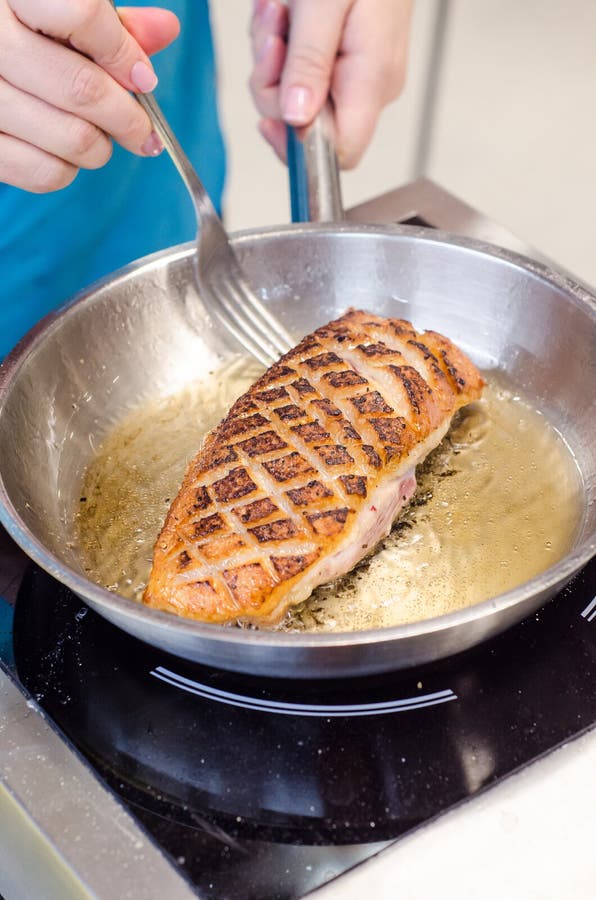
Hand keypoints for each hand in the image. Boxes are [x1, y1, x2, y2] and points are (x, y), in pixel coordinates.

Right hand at [0, 1, 178, 191]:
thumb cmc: (24, 37)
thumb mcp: (60, 15)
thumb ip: (112, 24)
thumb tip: (165, 29)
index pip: (82, 16)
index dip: (124, 54)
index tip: (144, 79)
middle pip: (84, 89)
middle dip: (129, 119)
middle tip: (144, 132)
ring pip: (74, 139)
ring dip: (101, 147)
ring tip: (97, 136)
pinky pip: (47, 173)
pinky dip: (69, 170)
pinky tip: (64, 153)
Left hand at [250, 0, 413, 168]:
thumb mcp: (324, 5)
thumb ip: (310, 62)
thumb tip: (297, 117)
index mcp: (371, 82)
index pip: (340, 153)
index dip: (300, 147)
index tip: (270, 116)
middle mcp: (368, 87)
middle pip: (306, 125)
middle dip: (273, 84)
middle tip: (273, 36)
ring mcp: (355, 75)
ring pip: (293, 97)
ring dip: (271, 57)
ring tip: (278, 13)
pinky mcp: (340, 62)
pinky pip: (296, 73)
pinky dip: (279, 45)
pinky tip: (284, 14)